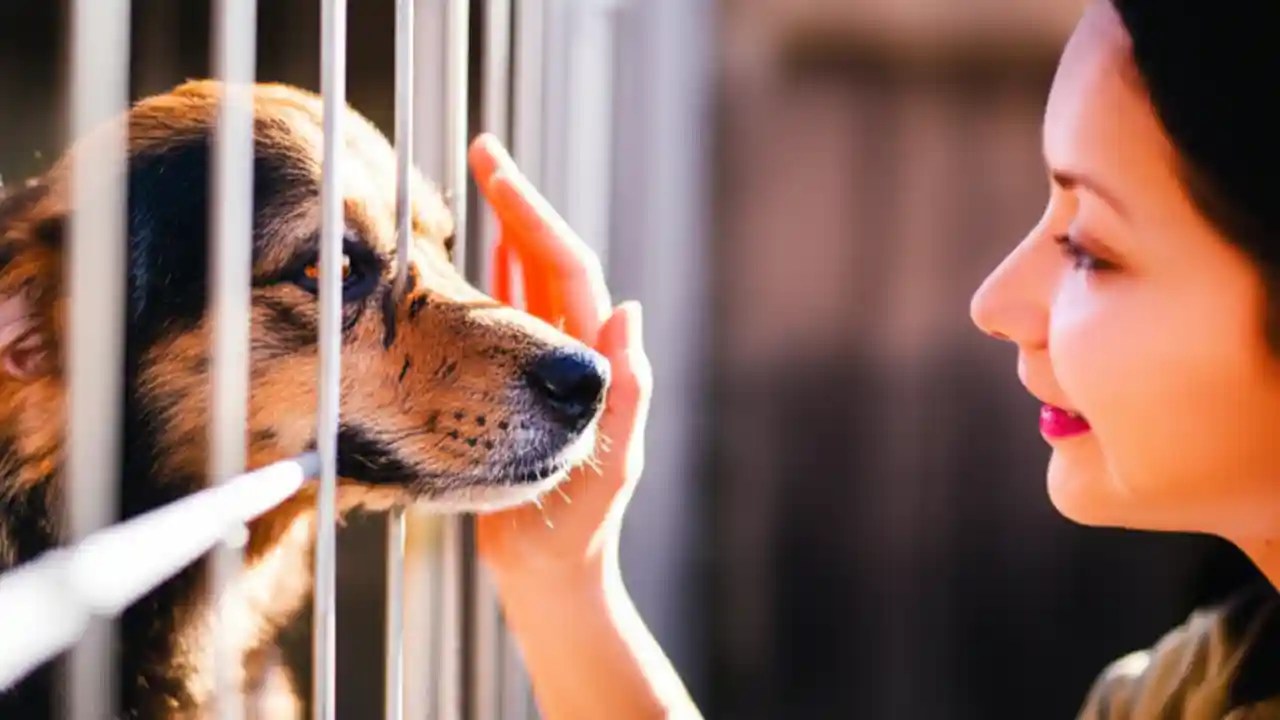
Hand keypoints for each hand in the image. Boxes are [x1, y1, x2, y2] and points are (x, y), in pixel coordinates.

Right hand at [468, 133, 652, 581]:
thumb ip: (627, 396)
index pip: (565, 267)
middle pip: (546, 259)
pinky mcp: (521, 389)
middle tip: (482, 150)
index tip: (493, 168)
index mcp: (596, 361)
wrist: (551, 575)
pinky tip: (478, 255)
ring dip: (507, 230)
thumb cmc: (582, 531)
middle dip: (518, 203)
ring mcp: (547, 368)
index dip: (532, 214)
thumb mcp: (610, 466)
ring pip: (527, 282)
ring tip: (478, 182)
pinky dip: (495, 279)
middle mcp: (575, 354)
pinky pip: (508, 319)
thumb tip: (628, 310)